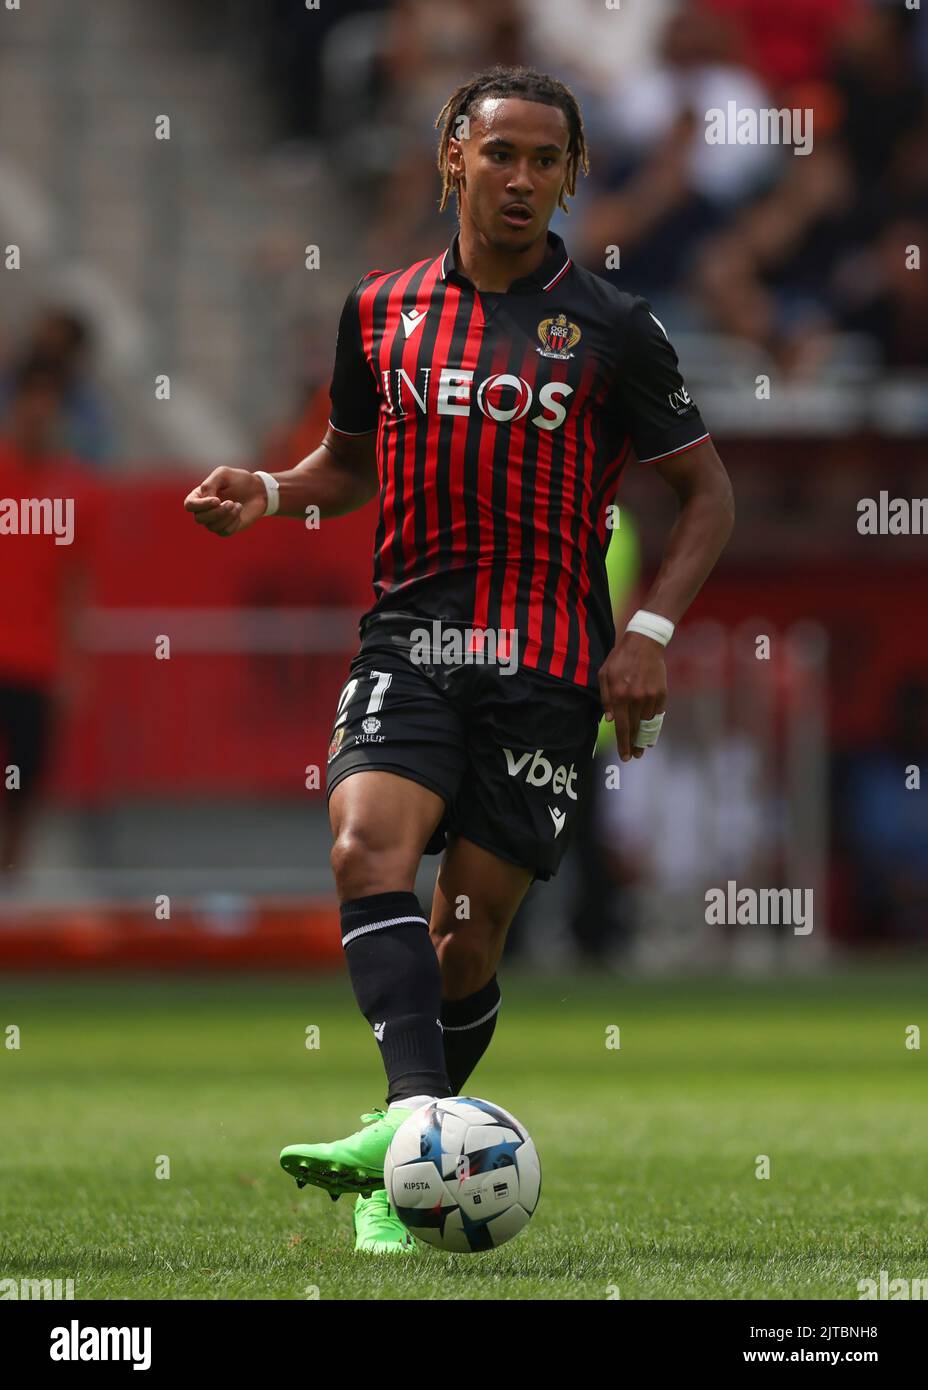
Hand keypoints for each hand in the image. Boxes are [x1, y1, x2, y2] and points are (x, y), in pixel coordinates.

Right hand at [183, 467, 268, 535]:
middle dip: (216, 512)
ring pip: (212, 527)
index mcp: (200, 496)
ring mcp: (215, 521)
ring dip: (227, 516)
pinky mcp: (227, 528)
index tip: (217, 500)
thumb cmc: (239, 480)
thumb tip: (206, 500)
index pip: (189, 505)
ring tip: (237, 505)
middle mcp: (204, 510)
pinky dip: (233, 522)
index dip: (201, 505)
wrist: (258, 490)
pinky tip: (239, 511)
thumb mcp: (223, 474)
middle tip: (231, 502)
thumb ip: (209, 484)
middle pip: (199, 518)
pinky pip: (224, 532)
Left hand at [598, 631, 667, 761]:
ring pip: (647, 723)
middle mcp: (636, 699)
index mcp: (619, 696)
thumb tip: (609, 720)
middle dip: (634, 745)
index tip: (625, 756)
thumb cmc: (620, 658)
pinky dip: (654, 724)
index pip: (621, 727)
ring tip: (642, 746)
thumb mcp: (604, 675)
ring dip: (644, 736)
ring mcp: (650, 697)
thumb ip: (605, 698)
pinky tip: (651, 731)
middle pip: (635, 729)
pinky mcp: (662, 694)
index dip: (623, 744)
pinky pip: (657, 714)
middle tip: (633, 756)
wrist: (645, 643)